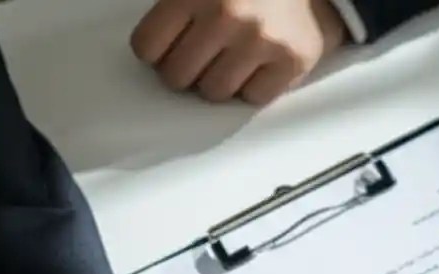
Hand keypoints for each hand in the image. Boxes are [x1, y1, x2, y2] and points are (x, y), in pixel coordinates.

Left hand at [129, 0, 345, 104]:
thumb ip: (176, 7)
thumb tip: (152, 49)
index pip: (147, 47)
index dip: (156, 50)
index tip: (169, 46)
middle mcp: (227, 14)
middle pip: (176, 76)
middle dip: (186, 69)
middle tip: (201, 54)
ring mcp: (261, 40)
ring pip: (213, 92)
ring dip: (218, 80)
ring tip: (231, 57)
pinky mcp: (291, 60)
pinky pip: (253, 98)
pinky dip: (253, 86)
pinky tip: (258, 63)